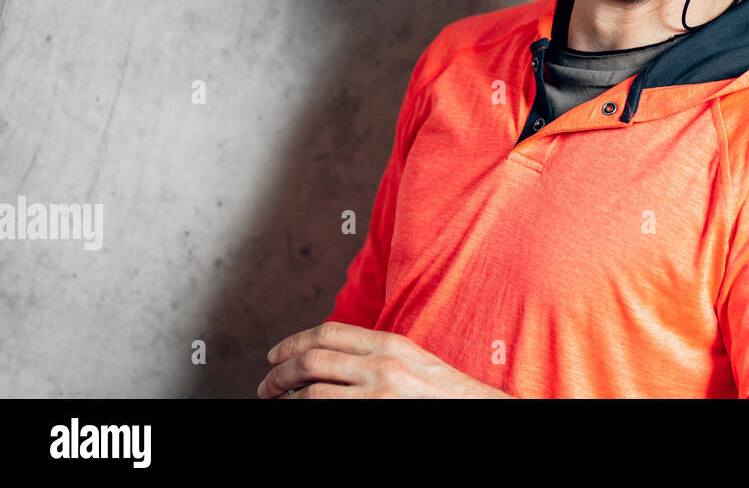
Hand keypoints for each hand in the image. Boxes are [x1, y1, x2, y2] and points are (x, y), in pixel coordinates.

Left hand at [257, 322, 513, 397]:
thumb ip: (377, 353)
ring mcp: (377, 397)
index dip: (292, 343)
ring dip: (287, 399)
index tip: (274, 355)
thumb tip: (331, 356)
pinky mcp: (375, 419)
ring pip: (312, 393)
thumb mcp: (412, 360)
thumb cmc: (445, 392)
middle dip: (278, 374)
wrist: (476, 410)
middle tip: (266, 386)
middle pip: (311, 362)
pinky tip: (302, 413)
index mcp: (390, 344)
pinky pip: (326, 414)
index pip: (327, 334)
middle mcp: (382, 367)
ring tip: (279, 404)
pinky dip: (308, 412)